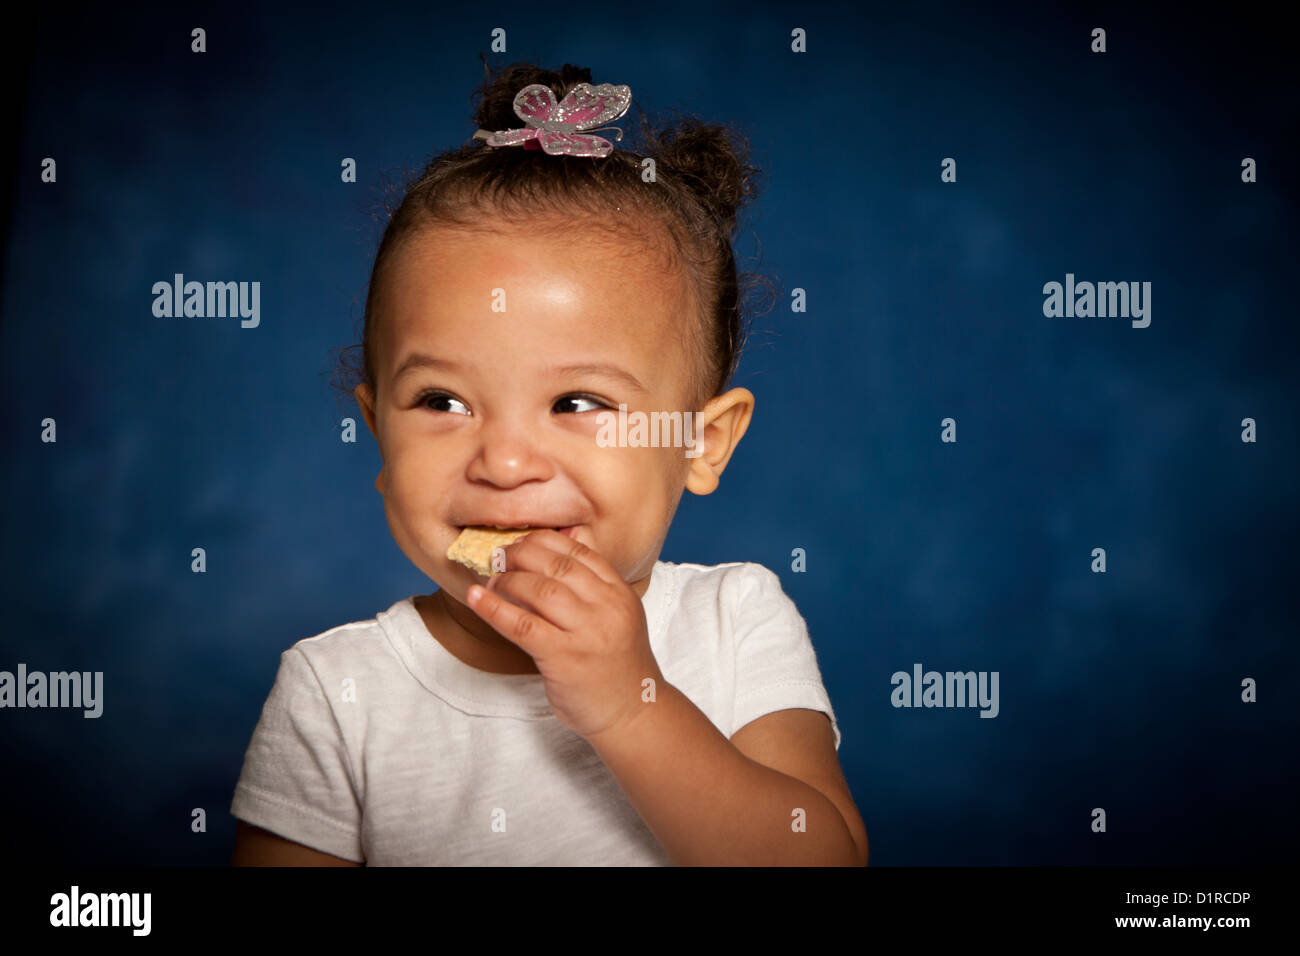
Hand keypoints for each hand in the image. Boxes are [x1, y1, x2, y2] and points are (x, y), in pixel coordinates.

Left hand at [465, 529, 663, 741]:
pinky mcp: (563, 658)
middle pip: (556, 565)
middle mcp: (606, 608)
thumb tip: (567, 538)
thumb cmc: (617, 663)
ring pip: (539, 590)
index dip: (544, 541)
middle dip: (520, 555)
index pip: (579, 551)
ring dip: (507, 579)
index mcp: (619, 592)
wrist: (633, 711)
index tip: (521, 542)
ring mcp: (586, 633)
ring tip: (491, 580)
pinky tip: (476, 598)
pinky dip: (494, 608)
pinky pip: (521, 625)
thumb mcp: (617, 614)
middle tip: (499, 557)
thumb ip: (594, 580)